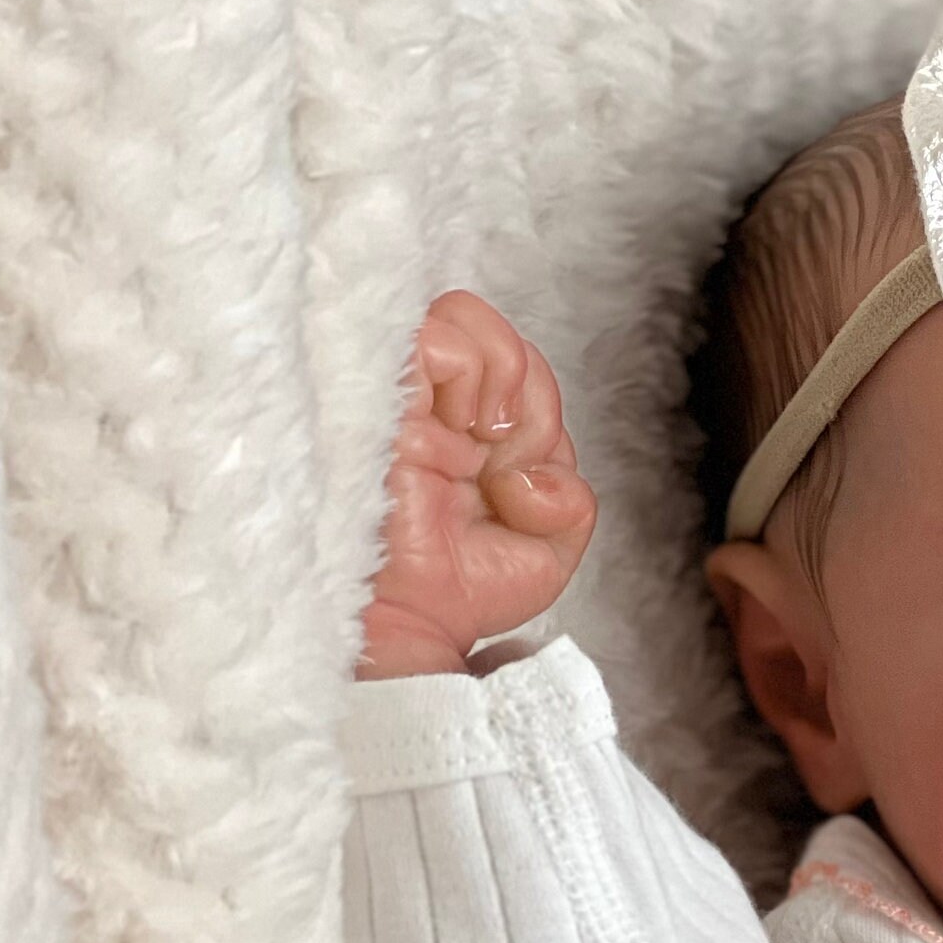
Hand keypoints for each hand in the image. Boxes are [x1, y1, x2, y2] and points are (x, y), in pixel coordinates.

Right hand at [356, 290, 597, 679]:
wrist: (398, 626)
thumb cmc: (449, 593)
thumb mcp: (543, 553)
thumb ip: (569, 503)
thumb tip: (542, 475)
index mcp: (463, 429)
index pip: (518, 369)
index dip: (539, 411)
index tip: (522, 477)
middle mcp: (427, 404)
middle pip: (489, 329)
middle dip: (525, 387)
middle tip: (504, 451)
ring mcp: (399, 396)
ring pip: (458, 315)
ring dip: (498, 373)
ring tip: (480, 438)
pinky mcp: (374, 395)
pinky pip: (426, 335)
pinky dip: (466, 369)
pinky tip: (457, 431)